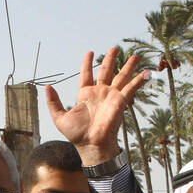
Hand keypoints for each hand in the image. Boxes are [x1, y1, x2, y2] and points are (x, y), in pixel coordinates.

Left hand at [45, 48, 146, 165]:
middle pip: (106, 71)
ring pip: (121, 76)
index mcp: (85, 95)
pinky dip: (139, 80)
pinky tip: (146, 72)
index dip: (87, 63)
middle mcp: (100, 93)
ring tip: (135, 56)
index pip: (87, 74)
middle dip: (110, 59)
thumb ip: (53, 102)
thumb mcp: (59, 117)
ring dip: (128, 66)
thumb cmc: (77, 135)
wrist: (91, 145)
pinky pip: (131, 87)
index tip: (89, 52)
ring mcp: (111, 96)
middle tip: (115, 48)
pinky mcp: (121, 101)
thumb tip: (47, 87)